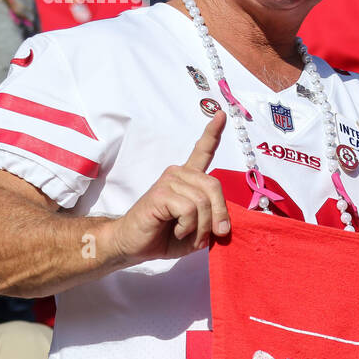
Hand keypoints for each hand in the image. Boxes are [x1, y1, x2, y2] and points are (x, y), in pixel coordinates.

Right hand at [105, 111, 231, 262]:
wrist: (134, 244)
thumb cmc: (166, 235)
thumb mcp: (198, 230)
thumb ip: (212, 222)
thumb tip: (224, 226)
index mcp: (189, 179)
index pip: (203, 151)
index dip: (213, 133)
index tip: (221, 114)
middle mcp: (179, 174)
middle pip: (214, 187)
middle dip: (218, 215)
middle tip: (212, 235)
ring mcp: (168, 181)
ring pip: (203, 202)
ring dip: (201, 226)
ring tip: (186, 233)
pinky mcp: (160, 192)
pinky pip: (189, 209)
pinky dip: (187, 227)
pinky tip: (177, 230)